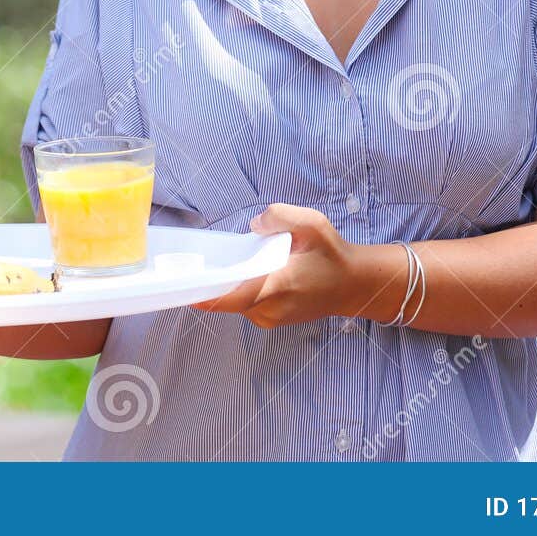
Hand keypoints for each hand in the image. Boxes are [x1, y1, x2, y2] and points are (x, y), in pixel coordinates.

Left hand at [193, 203, 370, 326]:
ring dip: (226, 285)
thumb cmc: (331, 254)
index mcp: (277, 286)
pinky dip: (237, 291)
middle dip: (210, 282)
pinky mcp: (270, 320)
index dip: (204, 293)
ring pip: (233, 304)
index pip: (232, 297)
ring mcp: (269, 318)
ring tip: (223, 263)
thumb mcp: (312, 223)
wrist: (354, 285)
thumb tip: (254, 225)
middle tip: (195, 262)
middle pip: (225, 300)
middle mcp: (269, 309)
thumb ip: (280, 216)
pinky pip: (243, 306)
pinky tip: (241, 273)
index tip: (182, 282)